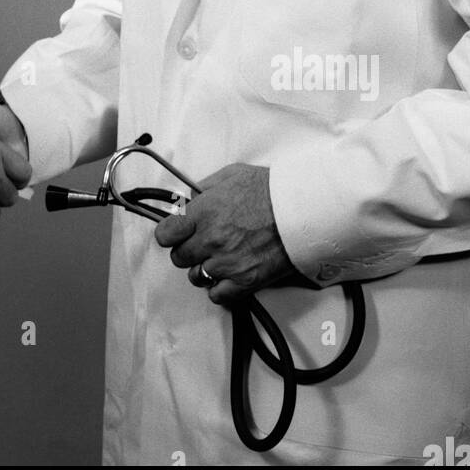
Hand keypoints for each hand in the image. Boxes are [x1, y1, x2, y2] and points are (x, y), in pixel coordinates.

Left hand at [153, 163, 293, 304]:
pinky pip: (217, 295)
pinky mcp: (245, 281)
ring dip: (203, 269)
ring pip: (196, 277)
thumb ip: (204, 187)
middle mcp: (211, 239)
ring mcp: (227, 263)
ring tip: (218, 259)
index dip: (169, 233)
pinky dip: (219, 288)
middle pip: (179, 257)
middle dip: (187, 249)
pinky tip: (228, 276)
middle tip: (201, 243)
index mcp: (204, 212)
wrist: (303, 209)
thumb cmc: (271, 190)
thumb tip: (188, 199)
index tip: (174, 233)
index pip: (166, 234)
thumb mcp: (232, 174)